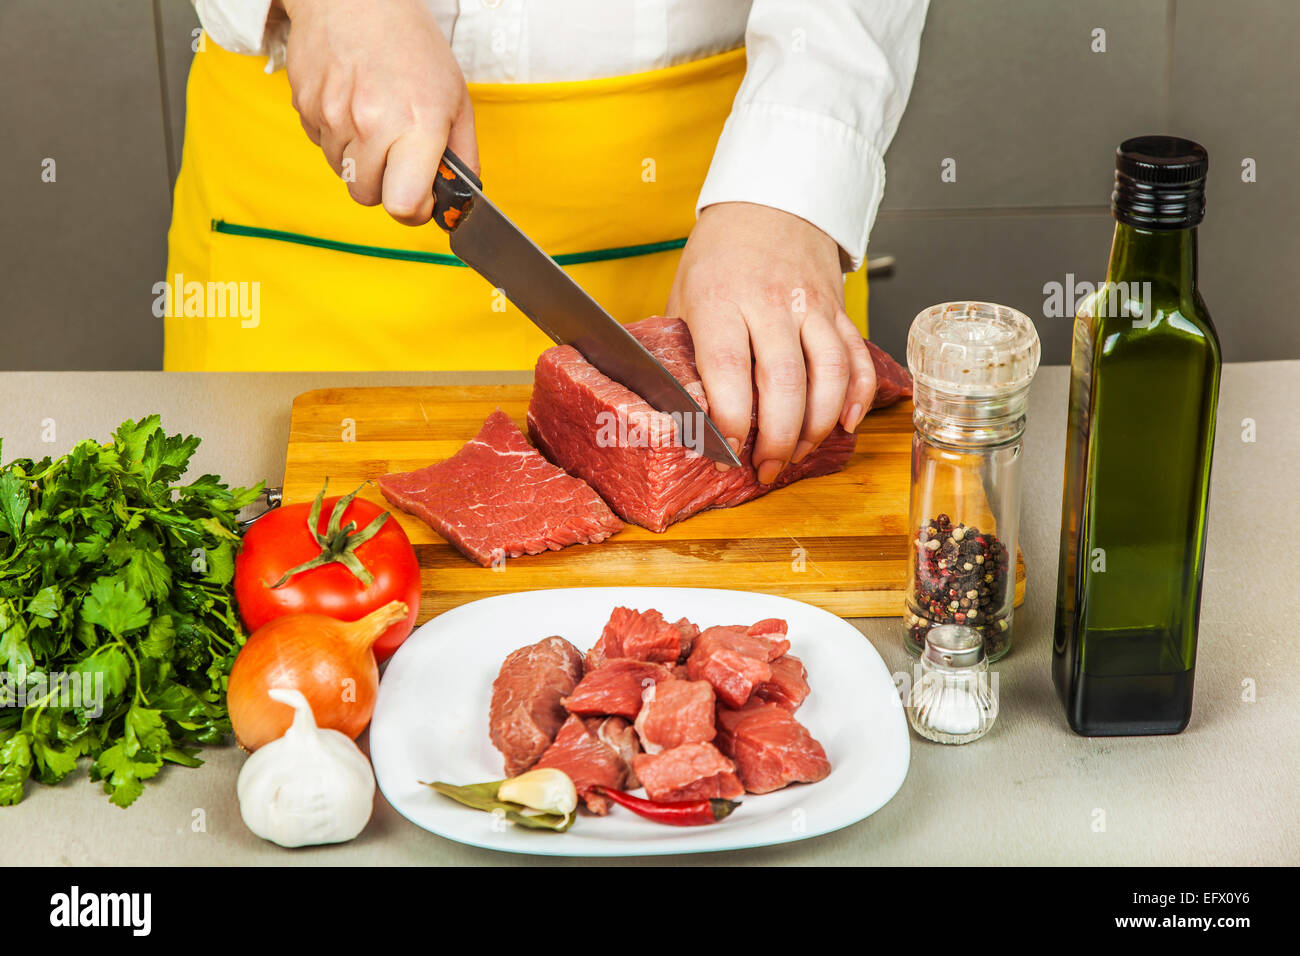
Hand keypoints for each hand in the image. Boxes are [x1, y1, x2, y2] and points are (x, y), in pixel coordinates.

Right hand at [278, 0, 476, 224]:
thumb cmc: (412, 46)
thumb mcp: (456, 99)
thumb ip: (463, 156)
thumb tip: (462, 200)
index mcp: (416, 125)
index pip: (403, 205)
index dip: (414, 209)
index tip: (421, 196)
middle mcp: (370, 123)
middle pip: (368, 197)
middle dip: (386, 186)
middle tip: (398, 156)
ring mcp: (333, 116)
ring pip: (344, 175)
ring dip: (360, 161)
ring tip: (375, 120)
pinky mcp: (305, 107)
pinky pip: (322, 147)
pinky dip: (338, 138)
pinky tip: (352, 105)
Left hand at [667, 202, 875, 483]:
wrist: (769, 203)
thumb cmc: (719, 256)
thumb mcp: (685, 295)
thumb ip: (685, 350)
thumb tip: (677, 412)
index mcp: (722, 298)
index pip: (729, 367)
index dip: (729, 418)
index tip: (723, 452)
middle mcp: (772, 303)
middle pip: (784, 380)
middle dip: (777, 437)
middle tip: (765, 469)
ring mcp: (812, 307)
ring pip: (829, 374)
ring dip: (816, 425)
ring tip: (797, 454)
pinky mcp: (840, 311)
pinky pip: (858, 358)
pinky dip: (858, 397)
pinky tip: (843, 425)